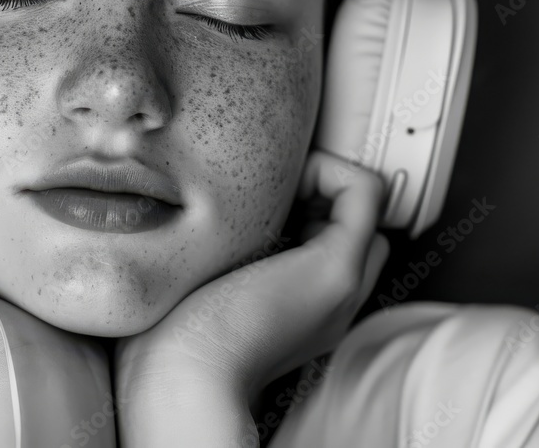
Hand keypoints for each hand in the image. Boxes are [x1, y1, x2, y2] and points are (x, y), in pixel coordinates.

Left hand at [113, 152, 389, 446]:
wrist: (182, 372)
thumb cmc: (173, 337)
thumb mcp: (205, 287)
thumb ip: (224, 259)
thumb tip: (202, 217)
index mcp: (304, 306)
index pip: (335, 239)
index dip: (307, 203)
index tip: (262, 198)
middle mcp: (332, 296)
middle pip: (356, 220)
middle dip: (320, 188)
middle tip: (272, 189)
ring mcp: (341, 282)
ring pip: (363, 203)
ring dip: (322, 174)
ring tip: (273, 185)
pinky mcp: (335, 267)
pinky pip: (365, 189)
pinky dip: (329, 166)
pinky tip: (282, 180)